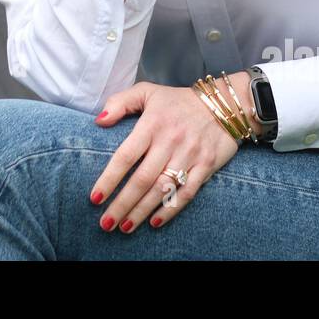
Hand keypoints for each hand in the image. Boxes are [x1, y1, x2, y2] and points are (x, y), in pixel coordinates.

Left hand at [88, 80, 244, 233]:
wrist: (223, 104)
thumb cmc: (177, 101)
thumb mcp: (146, 91)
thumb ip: (119, 102)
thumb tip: (98, 121)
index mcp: (152, 124)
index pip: (126, 155)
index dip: (109, 178)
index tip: (95, 198)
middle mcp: (170, 141)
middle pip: (142, 179)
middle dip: (122, 204)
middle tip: (106, 223)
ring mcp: (189, 155)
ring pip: (162, 190)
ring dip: (142, 211)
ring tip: (125, 227)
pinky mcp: (206, 166)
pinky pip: (187, 192)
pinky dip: (171, 209)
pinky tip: (155, 222)